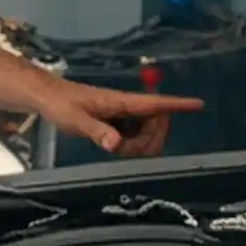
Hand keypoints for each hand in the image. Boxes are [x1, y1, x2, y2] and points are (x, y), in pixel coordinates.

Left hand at [36, 78, 204, 156]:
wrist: (47, 98)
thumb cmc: (60, 104)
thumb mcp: (75, 119)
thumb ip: (95, 131)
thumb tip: (117, 144)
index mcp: (120, 102)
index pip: (154, 103)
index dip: (176, 104)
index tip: (198, 104)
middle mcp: (126, 107)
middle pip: (156, 125)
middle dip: (149, 141)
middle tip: (122, 148)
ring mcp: (123, 115)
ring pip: (147, 133)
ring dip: (138, 145)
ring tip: (112, 145)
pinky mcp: (118, 122)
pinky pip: (136, 136)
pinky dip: (131, 144)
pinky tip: (112, 143)